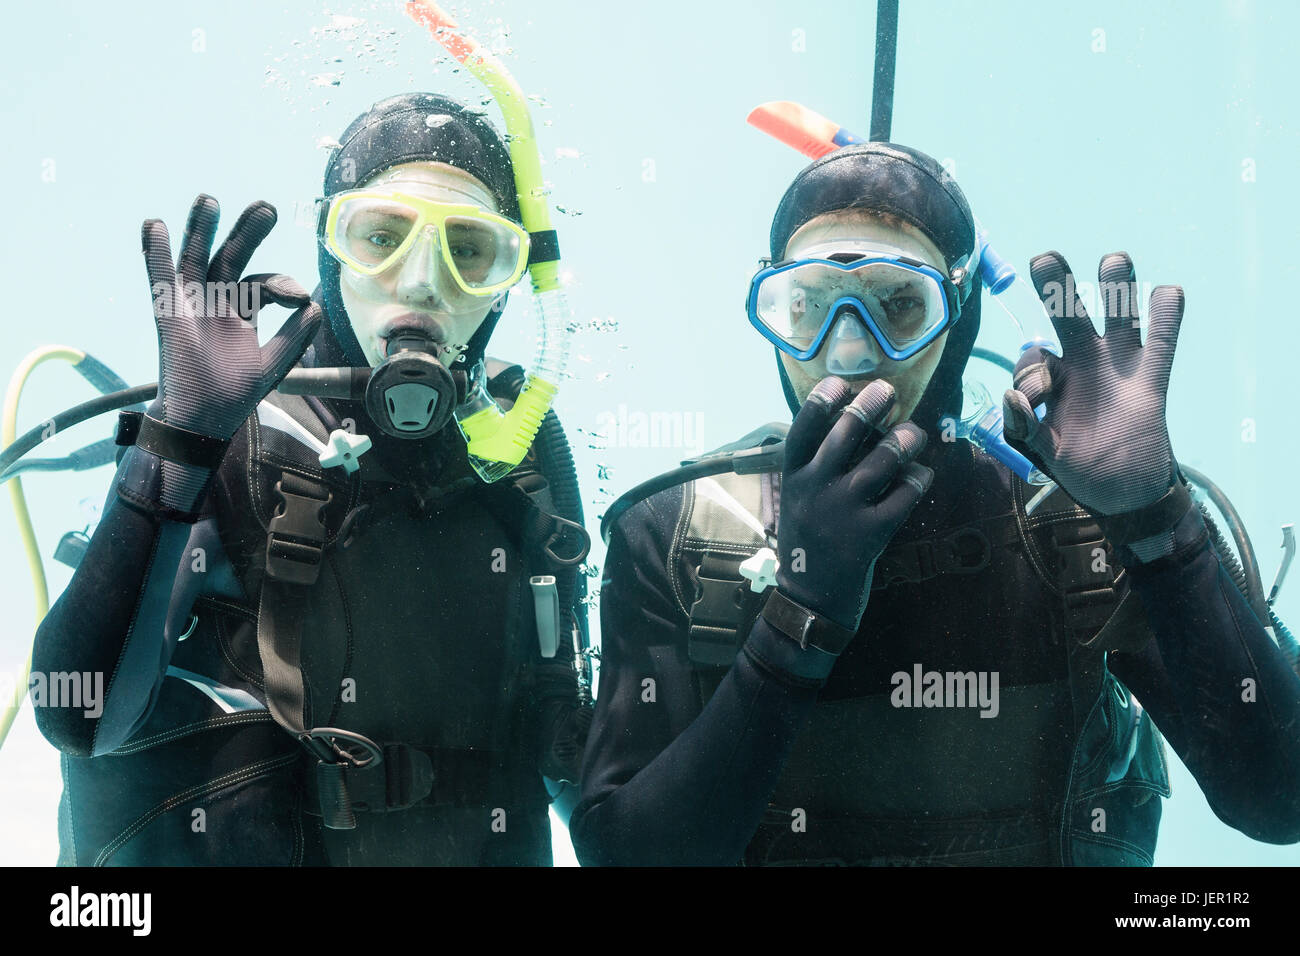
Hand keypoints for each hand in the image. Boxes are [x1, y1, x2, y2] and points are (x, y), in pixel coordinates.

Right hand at [143, 194, 321, 440]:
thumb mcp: (272, 365)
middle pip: (231, 258)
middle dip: (246, 233)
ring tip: (209, 201)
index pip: (264, 285)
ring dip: (201, 230)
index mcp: (243, 312)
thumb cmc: (233, 395)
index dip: (283, 286)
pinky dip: (155, 253)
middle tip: (265, 208)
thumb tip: (315, 308)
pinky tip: (153, 225)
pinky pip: (160, 279)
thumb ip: (293, 338)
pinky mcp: (169, 316)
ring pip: (197, 259)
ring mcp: (191, 306)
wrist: (201, 422)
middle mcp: (217, 302)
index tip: (298, 299)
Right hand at [776, 377, 931, 630]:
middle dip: (871, 404)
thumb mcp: (797, 502)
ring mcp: (842, 511)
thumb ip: (814, 469)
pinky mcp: (869, 534)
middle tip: (888, 391)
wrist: (810, 603)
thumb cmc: (808, 544)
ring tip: (914, 432)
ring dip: (904, 438)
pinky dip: (918, 479)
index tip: (840, 383)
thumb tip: (851, 426)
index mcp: (793, 478)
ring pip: (882, 459)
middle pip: (846, 432)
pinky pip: (903, 496)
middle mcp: (814, 489)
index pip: (803, 429)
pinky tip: (923, 474)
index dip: (821, 401)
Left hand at [1002, 251, 1183, 517]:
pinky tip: (1167, 293)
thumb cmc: (1077, 466)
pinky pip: (1162, 344)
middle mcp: (1085, 362)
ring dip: (1117, 288)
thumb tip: (1011, 398)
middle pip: (1069, 314)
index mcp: (1053, 378)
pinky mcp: (1151, 381)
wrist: (1122, 493)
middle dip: (1057, 286)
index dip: (1029, 373)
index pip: (1034, 357)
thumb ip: (1022, 428)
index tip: (1034, 399)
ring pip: (1118, 317)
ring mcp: (1119, 367)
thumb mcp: (1039, 453)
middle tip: (1045, 259)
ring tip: (1114, 260)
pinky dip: (1166, 319)